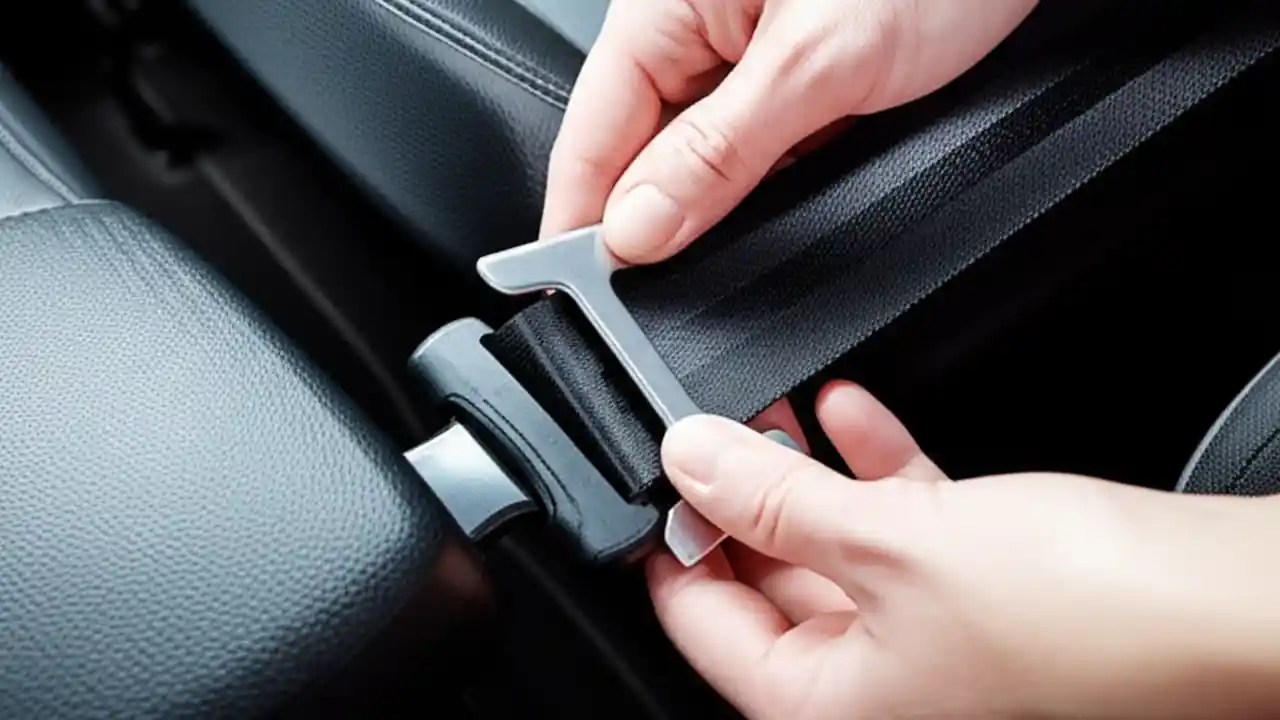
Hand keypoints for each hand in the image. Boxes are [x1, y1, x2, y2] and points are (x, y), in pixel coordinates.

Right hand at [542, 0, 1037, 262]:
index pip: (592, 131)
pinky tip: (766, 222)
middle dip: (646, 226)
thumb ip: (719, 152)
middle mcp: (698, 29)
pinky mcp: (796, 82)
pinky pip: (753, 154)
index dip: (577, 217)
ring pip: (697, 162)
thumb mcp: (818, 63)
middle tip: (650, 302)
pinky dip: (757, 194)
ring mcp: (748, 59)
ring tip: (711, 262)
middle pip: (637, 153)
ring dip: (706, 213)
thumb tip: (637, 228)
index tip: (575, 292)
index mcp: (667, 6)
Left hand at [649, 382, 1279, 718]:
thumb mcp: (891, 545)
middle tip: (709, 434)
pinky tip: (853, 415)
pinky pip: (900, 537)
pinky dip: (873, 477)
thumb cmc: (1085, 618)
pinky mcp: (984, 601)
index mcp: (828, 712)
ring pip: (834, 554)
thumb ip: (775, 501)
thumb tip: (690, 462)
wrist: (1230, 612)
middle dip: (739, 501)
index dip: (670, 548)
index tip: (652, 481)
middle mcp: (877, 694)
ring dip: (802, 479)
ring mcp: (931, 648)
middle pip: (766, 589)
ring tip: (770, 410)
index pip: (703, 631)